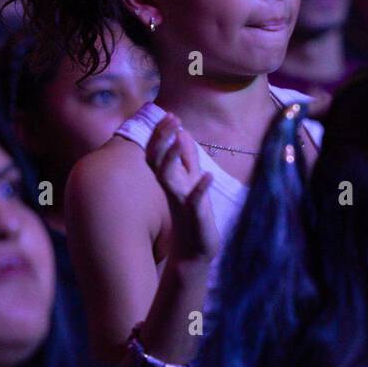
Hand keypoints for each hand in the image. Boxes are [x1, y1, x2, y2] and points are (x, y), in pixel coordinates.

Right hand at [146, 114, 219, 266]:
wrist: (195, 252)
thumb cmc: (193, 215)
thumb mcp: (190, 181)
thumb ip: (187, 159)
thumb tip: (182, 133)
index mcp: (170, 180)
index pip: (159, 153)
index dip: (162, 134)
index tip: (168, 114)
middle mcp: (172, 189)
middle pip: (158, 161)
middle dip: (163, 139)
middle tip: (170, 118)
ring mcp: (181, 203)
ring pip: (170, 178)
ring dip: (174, 158)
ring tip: (180, 138)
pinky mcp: (195, 216)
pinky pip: (195, 201)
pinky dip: (201, 188)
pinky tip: (208, 175)